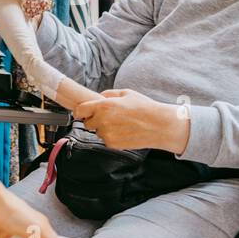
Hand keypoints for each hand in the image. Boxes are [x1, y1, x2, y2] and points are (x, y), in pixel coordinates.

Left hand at [74, 87, 190, 152]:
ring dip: (103, 128)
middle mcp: (102, 121)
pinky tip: (124, 131)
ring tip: (120, 124)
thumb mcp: (126, 93)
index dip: (80, 111)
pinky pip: (105, 140)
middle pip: (87, 123)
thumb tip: (98, 97)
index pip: (80, 110)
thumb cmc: (144, 108)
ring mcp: (107, 134)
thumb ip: (108, 94)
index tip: (82, 112)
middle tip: (107, 117)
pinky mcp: (112, 144)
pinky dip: (111, 136)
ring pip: (97, 132)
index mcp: (104, 106)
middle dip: (94, 120)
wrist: (158, 126)